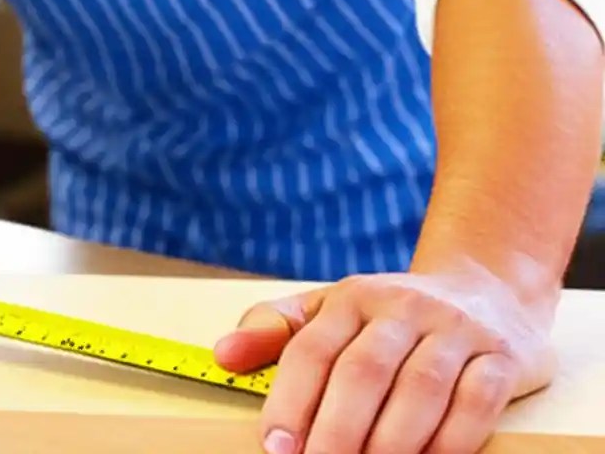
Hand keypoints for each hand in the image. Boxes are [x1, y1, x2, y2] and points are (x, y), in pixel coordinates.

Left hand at [214, 267, 557, 453]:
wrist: (485, 287)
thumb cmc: (388, 317)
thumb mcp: (328, 311)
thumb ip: (273, 332)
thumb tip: (222, 357)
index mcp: (351, 298)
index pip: (312, 351)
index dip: (290, 401)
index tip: (276, 447)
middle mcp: (402, 307)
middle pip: (362, 372)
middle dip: (336, 430)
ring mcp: (456, 329)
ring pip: (419, 388)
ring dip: (390, 441)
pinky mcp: (503, 355)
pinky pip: (476, 400)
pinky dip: (451, 440)